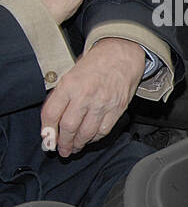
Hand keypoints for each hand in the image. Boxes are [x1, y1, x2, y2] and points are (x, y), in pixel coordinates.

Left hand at [41, 37, 144, 156]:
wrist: (121, 57)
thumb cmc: (94, 65)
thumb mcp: (70, 75)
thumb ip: (61, 97)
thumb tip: (52, 122)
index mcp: (69, 85)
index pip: (51, 114)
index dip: (47, 130)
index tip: (47, 138)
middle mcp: (85, 95)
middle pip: (68, 127)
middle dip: (63, 142)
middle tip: (61, 149)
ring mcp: (102, 103)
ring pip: (86, 132)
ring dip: (78, 144)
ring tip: (74, 148)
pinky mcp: (117, 109)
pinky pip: (103, 130)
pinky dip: (95, 138)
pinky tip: (90, 139)